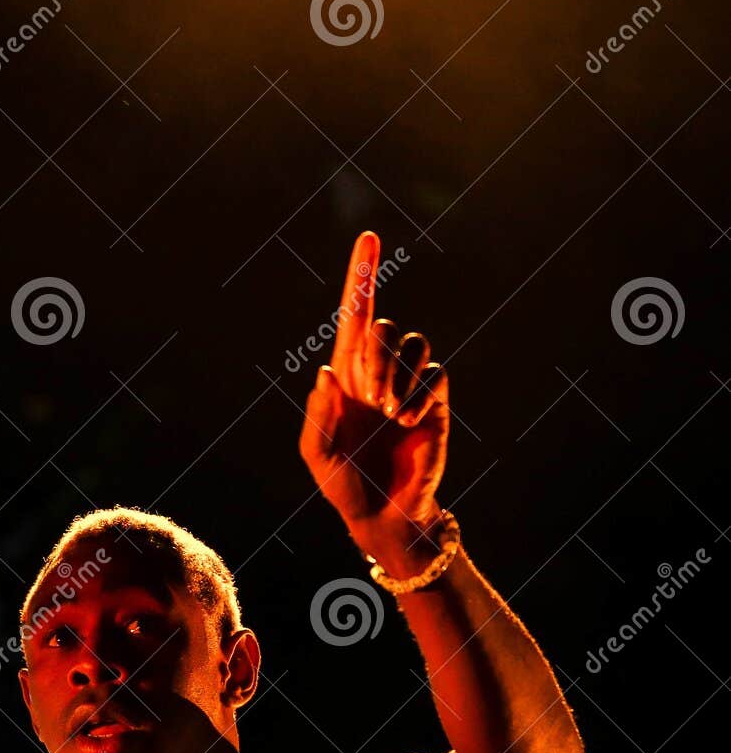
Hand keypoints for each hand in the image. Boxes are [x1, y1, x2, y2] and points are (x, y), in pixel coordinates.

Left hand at [299, 231, 449, 564]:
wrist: (382, 514)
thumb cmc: (345, 485)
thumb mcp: (317, 456)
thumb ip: (318, 414)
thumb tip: (328, 370)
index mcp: (346, 376)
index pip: (355, 315)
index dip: (362, 276)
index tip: (369, 237)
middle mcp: (379, 372)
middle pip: (383, 326)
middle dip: (374, 356)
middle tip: (370, 399)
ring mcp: (409, 385)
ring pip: (414, 341)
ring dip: (397, 373)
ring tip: (389, 413)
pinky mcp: (434, 401)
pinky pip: (434, 372)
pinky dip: (419, 393)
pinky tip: (408, 422)